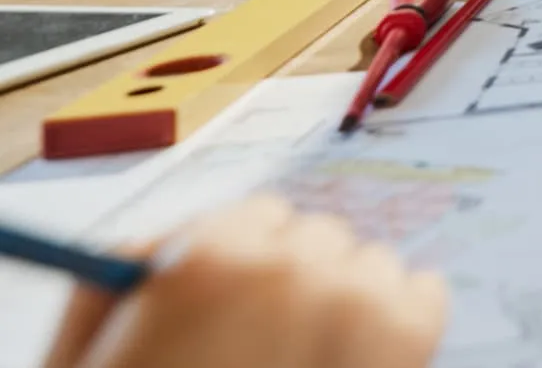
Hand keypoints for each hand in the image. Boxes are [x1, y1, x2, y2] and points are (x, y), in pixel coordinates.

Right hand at [42, 195, 446, 367]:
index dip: (249, 266)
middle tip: (274, 350)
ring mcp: (357, 300)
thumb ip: (130, 279)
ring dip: (353, 303)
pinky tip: (363, 367)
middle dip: (301, 284)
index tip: (245, 306)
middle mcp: (288, 267)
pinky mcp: (410, 338)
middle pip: (320, 238)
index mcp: (206, 261)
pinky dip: (403, 323)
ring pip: (372, 264)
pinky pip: (424, 291)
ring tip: (313, 367)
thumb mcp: (89, 355)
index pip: (259, 216)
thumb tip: (176, 241)